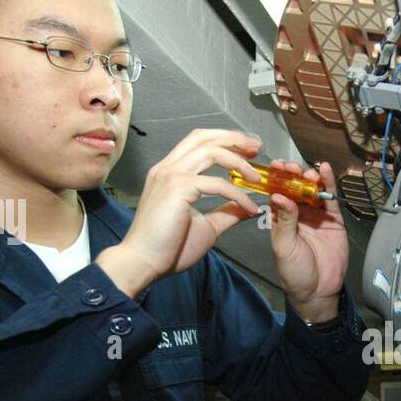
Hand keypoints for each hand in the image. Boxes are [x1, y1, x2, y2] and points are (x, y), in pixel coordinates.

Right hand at [96, 129, 262, 295]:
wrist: (143, 262)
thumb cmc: (168, 248)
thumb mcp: (206, 226)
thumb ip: (226, 213)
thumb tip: (248, 208)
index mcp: (170, 173)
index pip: (198, 142)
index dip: (224, 141)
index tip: (247, 151)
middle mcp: (168, 168)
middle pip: (203, 137)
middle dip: (233, 138)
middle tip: (256, 148)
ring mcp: (170, 175)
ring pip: (210, 151)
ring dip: (238, 161)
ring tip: (256, 177)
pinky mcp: (177, 188)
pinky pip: (216, 184)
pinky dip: (237, 194)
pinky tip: (248, 207)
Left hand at [267, 159, 347, 322]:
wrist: (318, 291)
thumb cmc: (295, 273)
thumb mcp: (285, 246)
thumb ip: (285, 220)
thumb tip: (279, 195)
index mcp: (280, 219)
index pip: (277, 192)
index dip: (276, 178)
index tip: (275, 167)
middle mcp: (297, 214)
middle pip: (295, 187)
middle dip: (293, 175)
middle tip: (291, 168)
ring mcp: (315, 215)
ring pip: (312, 190)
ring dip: (310, 177)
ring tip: (308, 173)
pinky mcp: (333, 219)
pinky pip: (330, 198)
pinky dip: (329, 183)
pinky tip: (326, 171)